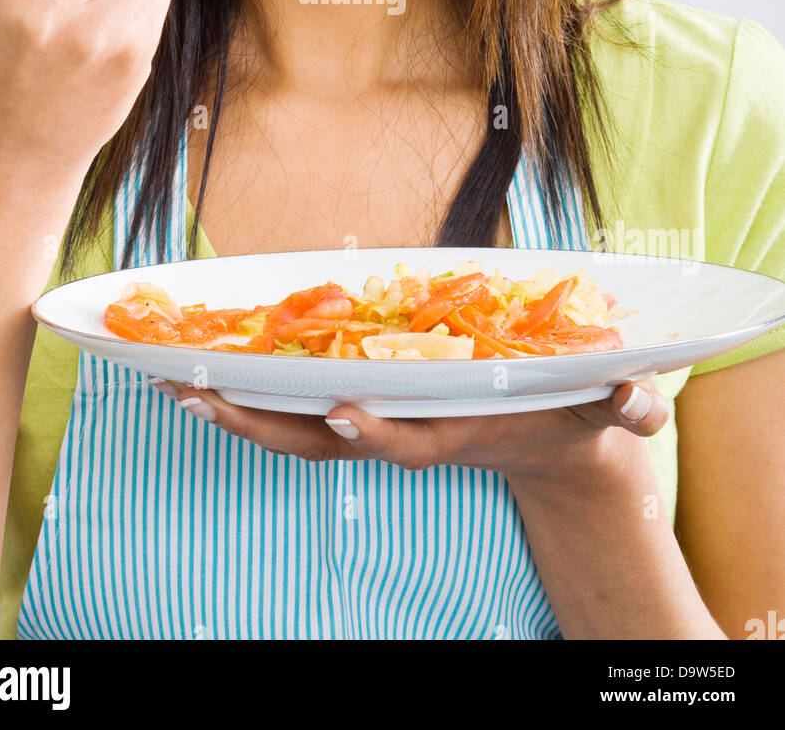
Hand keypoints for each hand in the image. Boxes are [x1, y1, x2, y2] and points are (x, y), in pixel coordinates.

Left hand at [148, 374, 668, 483]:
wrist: (548, 444)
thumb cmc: (573, 417)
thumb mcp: (608, 409)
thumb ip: (627, 405)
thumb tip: (641, 400)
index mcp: (455, 431)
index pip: (407, 441)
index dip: (374, 430)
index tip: (340, 409)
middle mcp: (403, 431)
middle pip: (320, 439)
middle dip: (257, 420)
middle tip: (190, 391)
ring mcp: (377, 424)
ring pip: (294, 426)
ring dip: (234, 405)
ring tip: (168, 378)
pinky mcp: (365, 408)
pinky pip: (298, 405)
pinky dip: (252, 389)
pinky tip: (206, 366)